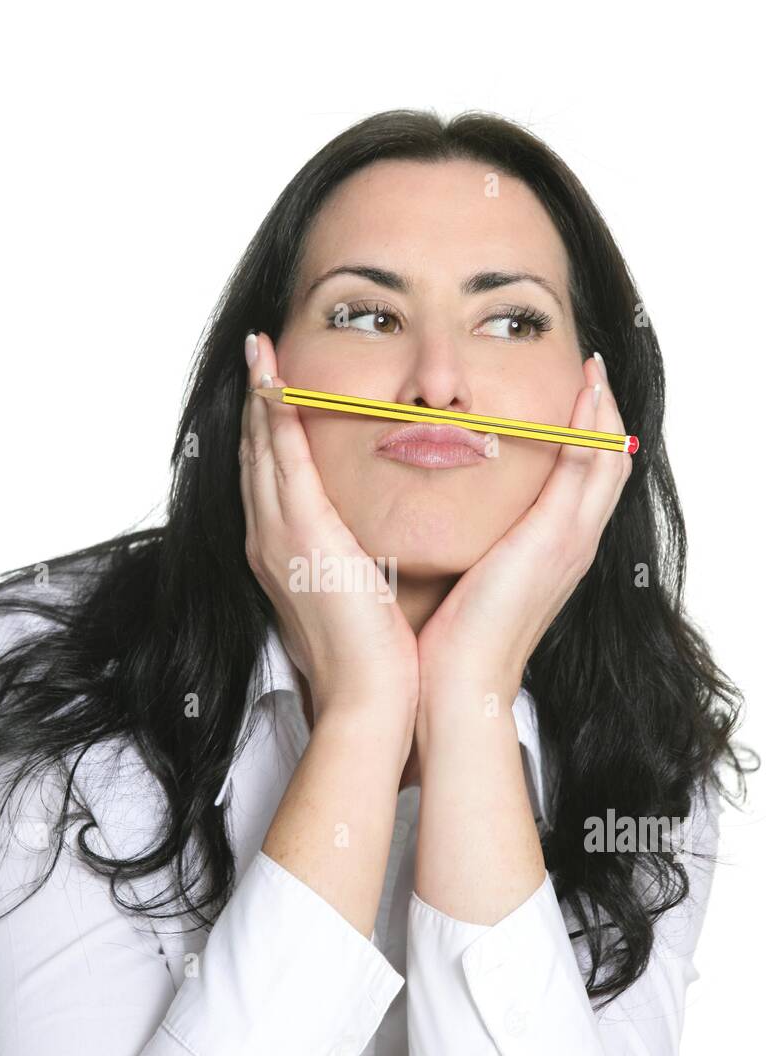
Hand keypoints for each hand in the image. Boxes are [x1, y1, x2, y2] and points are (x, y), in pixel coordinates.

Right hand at [240, 332, 419, 725]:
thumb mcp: (359, 597)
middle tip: (259, 353)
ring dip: (258, 392)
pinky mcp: (299, 533)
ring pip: (260, 446)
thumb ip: (357, 564)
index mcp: (281, 554)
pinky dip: (274, 412)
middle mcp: (267, 540)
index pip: (270, 478)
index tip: (274, 391)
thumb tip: (376, 546)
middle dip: (254, 401)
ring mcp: (276, 534)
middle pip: (253, 454)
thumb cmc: (373, 657)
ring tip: (260, 349)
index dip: (266, 431)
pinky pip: (281, 456)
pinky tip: (273, 377)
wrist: (367, 698)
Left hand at [417, 357, 633, 709]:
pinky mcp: (556, 537)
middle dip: (604, 416)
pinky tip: (582, 390)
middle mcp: (573, 544)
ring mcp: (571, 541)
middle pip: (608, 465)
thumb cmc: (451, 642)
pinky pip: (584, 465)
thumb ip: (471, 548)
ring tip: (593, 370)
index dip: (586, 440)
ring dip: (603, 410)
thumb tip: (448, 525)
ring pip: (606, 459)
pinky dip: (589, 424)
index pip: (584, 484)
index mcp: (553, 554)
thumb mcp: (469, 581)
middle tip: (593, 372)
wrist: (457, 685)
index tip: (575, 400)